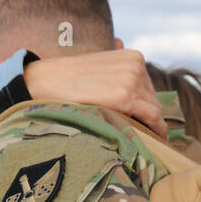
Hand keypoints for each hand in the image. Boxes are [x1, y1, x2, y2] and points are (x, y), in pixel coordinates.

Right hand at [26, 50, 166, 138]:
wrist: (44, 81)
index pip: (149, 90)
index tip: (152, 127)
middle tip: (150, 141)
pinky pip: (151, 117)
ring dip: (152, 127)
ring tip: (149, 144)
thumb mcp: (98, 67)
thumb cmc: (68, 80)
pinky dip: (156, 130)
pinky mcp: (124, 96)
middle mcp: (136, 65)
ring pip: (153, 110)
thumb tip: (127, 67)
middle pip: (153, 100)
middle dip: (151, 120)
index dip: (148, 110)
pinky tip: (155, 142)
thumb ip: (116, 71)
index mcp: (132, 57)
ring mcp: (132, 79)